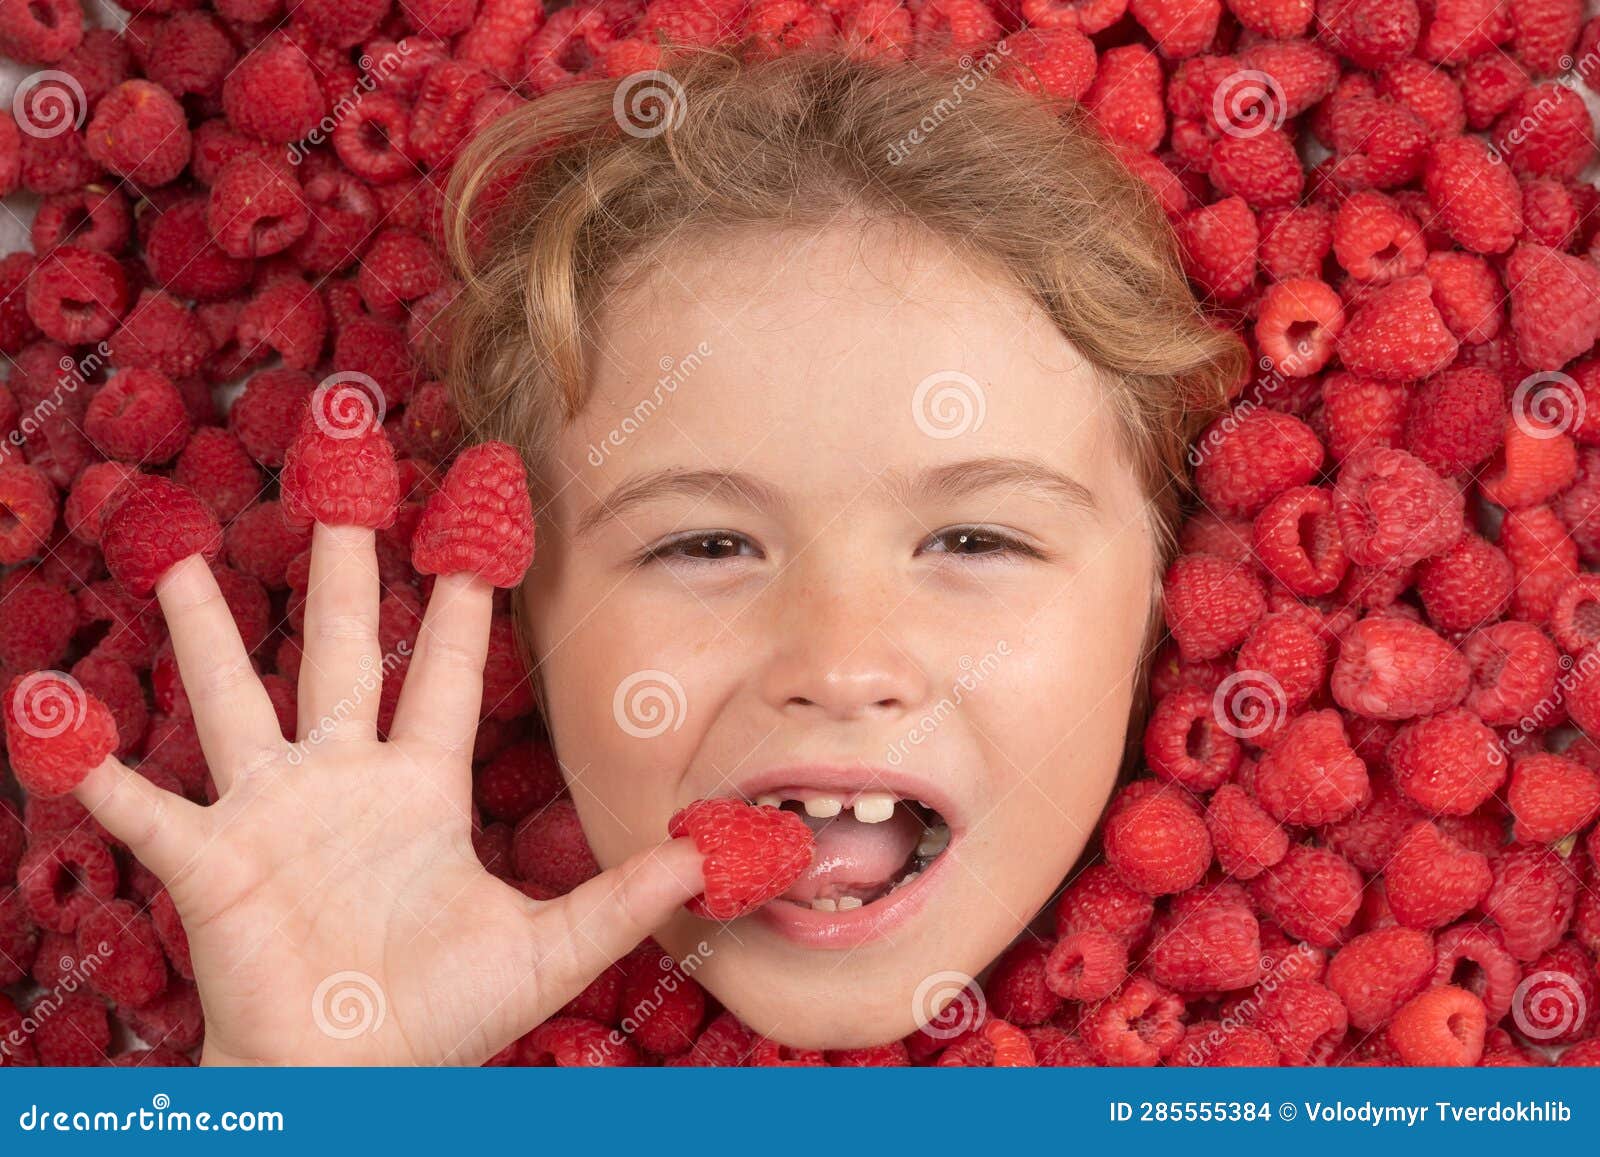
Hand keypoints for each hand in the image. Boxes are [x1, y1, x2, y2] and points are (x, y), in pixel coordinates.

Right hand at [72, 524, 702, 1065]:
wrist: (353, 1082)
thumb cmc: (442, 1016)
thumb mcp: (550, 949)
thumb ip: (624, 897)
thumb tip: (712, 857)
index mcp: (421, 787)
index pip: (445, 669)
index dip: (463, 598)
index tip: (476, 525)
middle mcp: (343, 779)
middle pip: (342, 648)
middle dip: (343, 567)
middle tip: (340, 481)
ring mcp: (270, 812)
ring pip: (233, 699)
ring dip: (206, 633)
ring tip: (178, 557)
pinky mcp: (211, 862)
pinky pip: (146, 810)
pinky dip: (100, 774)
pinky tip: (59, 724)